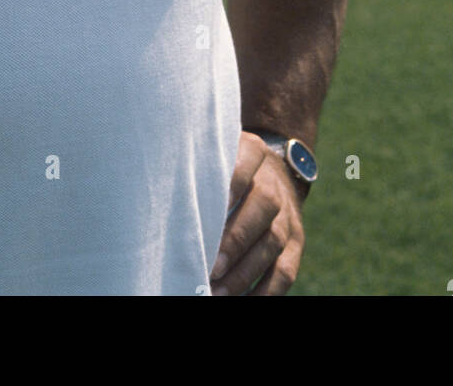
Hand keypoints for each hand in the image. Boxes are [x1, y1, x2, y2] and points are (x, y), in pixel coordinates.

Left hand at [209, 131, 304, 295]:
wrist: (273, 171)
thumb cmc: (224, 166)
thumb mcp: (216, 152)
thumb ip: (198, 165)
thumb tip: (157, 190)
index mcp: (253, 153)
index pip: (244, 164)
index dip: (228, 186)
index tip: (204, 209)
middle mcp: (273, 184)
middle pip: (263, 207)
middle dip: (235, 240)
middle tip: (211, 267)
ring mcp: (287, 214)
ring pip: (272, 243)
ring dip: (244, 272)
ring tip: (217, 292)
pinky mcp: (295, 242)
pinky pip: (285, 271)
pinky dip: (266, 292)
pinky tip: (243, 301)